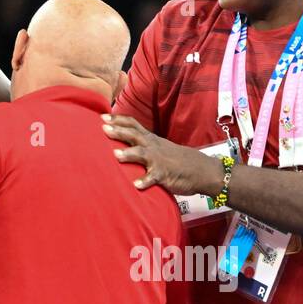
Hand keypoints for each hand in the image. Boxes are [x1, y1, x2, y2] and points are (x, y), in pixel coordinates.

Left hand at [102, 113, 223, 195]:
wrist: (200, 169)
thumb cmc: (174, 159)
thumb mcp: (158, 147)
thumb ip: (141, 144)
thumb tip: (119, 142)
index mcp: (150, 139)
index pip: (133, 124)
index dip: (118, 120)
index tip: (102, 117)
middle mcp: (153, 146)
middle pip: (134, 135)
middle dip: (119, 131)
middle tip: (103, 129)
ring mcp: (159, 160)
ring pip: (143, 154)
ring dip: (129, 154)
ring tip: (116, 155)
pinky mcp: (165, 174)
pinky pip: (154, 178)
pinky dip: (145, 181)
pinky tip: (136, 185)